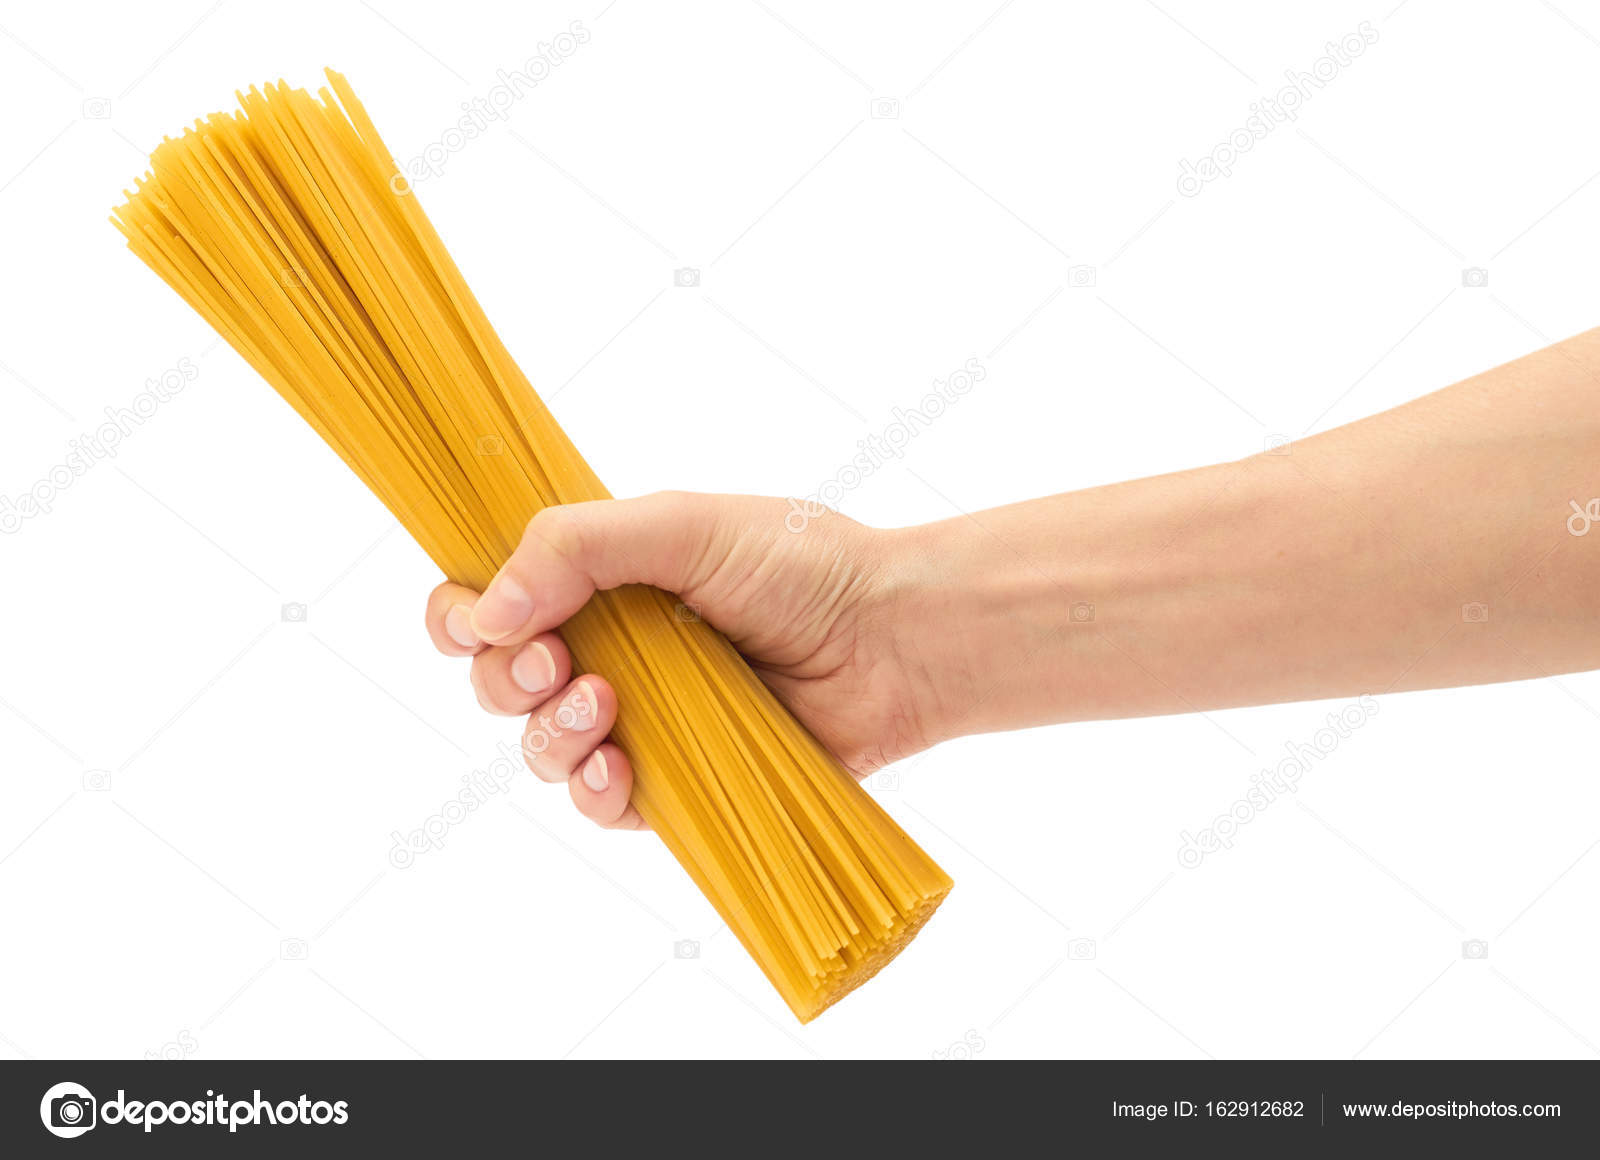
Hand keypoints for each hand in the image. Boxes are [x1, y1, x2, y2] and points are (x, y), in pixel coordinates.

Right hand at [422, 492, 937, 829]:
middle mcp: (611, 649)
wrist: (890, 640)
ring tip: (605, 706)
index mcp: (601, 580)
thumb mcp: (682, 524)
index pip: (492, 601)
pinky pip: (601, 804)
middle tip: (557, 662)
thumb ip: (576, 546)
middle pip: (502, 681)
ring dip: (548, 733)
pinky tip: (619, 767)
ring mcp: (642, 718)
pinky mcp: (677, 781)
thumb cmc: (802, 564)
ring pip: (541, 748)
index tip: (475, 623)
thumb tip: (487, 609)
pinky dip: (592, 791)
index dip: (462, 616)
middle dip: (506, 678)